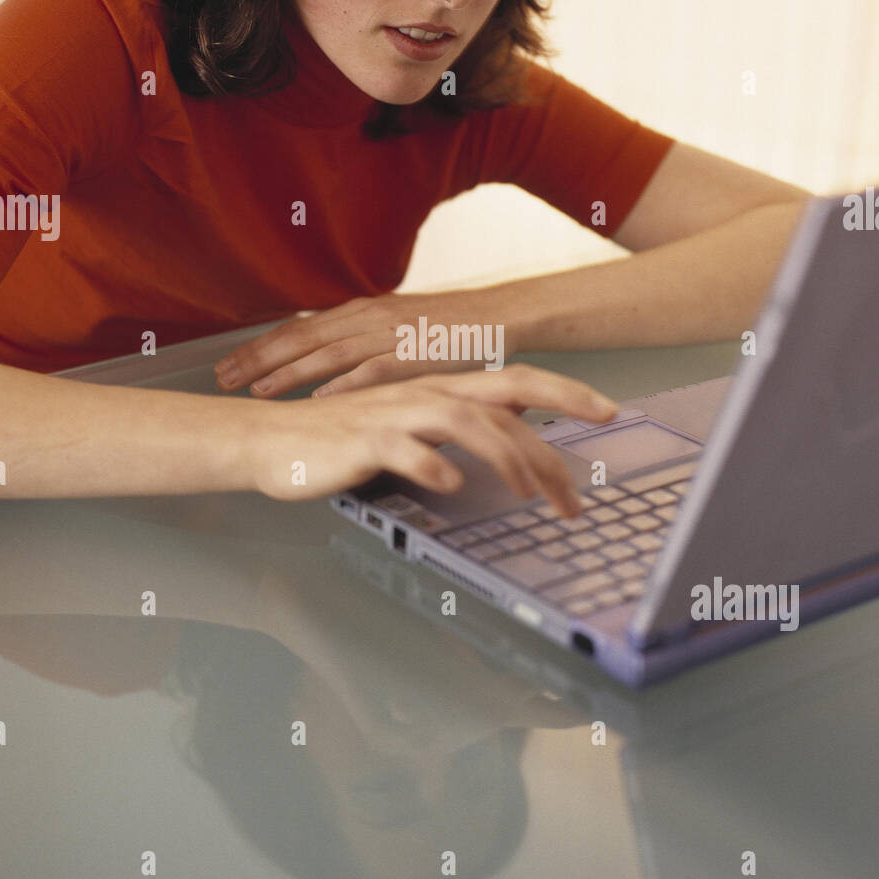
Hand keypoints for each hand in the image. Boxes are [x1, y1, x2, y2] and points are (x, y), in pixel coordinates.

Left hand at [214, 289, 521, 397]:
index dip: (260, 347)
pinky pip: (373, 370)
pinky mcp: (416, 353)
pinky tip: (319, 398)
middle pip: (301, 339)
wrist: (499, 314)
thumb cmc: (448, 327)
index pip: (297, 330)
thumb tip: (322, 364)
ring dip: (289, 373)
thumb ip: (359, 343)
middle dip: (259, 360)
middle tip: (223, 379)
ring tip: (257, 391)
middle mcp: (367, 318)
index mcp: (359, 311)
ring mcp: (390, 335)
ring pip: (328, 353)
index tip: (228, 364)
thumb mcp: (395, 326)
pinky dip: (344, 384)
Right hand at [249, 362, 617, 515]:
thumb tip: (515, 437)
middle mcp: (425, 394)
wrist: (269, 439)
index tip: (610, 411)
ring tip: (526, 493)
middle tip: (577, 495)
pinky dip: (432, 465)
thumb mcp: (413, 429)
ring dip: (502, 455)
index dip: (566, 392)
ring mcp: (394, 415)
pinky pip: (404, 450)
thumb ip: (461, 427)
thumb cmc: (343, 440)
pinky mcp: (363, 440)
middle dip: (549, 444)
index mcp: (442, 390)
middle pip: (502, 403)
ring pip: (463, 420)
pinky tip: (452, 486)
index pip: (517, 383)